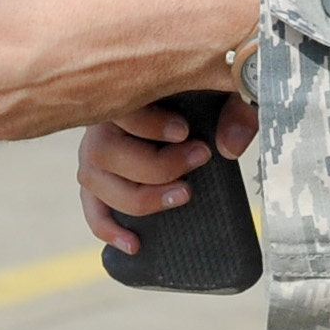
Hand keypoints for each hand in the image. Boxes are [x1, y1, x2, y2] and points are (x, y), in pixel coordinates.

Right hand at [73, 98, 257, 254]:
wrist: (196, 96)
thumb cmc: (207, 86)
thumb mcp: (230, 85)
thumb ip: (238, 108)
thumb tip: (229, 147)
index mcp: (127, 91)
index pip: (118, 108)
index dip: (148, 124)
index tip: (184, 132)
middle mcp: (102, 121)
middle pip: (104, 151)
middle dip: (156, 166)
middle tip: (200, 160)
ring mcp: (95, 151)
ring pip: (94, 181)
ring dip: (138, 197)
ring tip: (184, 195)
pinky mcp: (100, 178)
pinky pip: (91, 206)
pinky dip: (107, 228)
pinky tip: (134, 245)